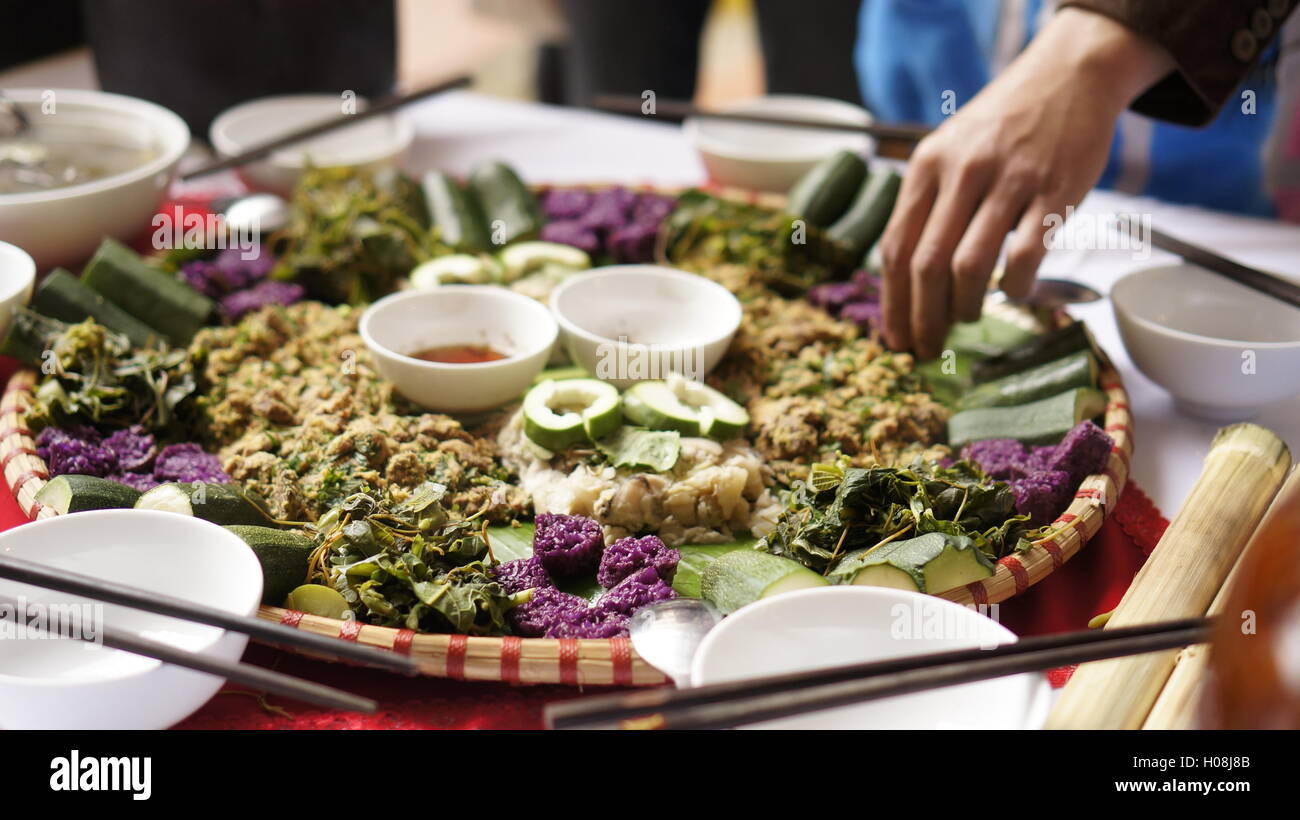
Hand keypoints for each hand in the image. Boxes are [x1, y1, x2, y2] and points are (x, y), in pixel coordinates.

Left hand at [878, 7, 1174, 359]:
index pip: (896, 246)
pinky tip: (1011, 293)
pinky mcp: (1054, 192)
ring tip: (964, 319)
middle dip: (921, 318)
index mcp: (927, 166)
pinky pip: (1023, 257)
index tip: (893, 337)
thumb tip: (906, 278)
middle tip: (925, 348)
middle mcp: (962, 172)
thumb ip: (927, 204)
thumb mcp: (948, 150)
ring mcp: (1009, 182)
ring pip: (970, 266)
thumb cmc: (1002, 125)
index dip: (892, 301)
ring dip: (962, 307)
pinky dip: (1013, 288)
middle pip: (926, 265)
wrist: (1067, 78)